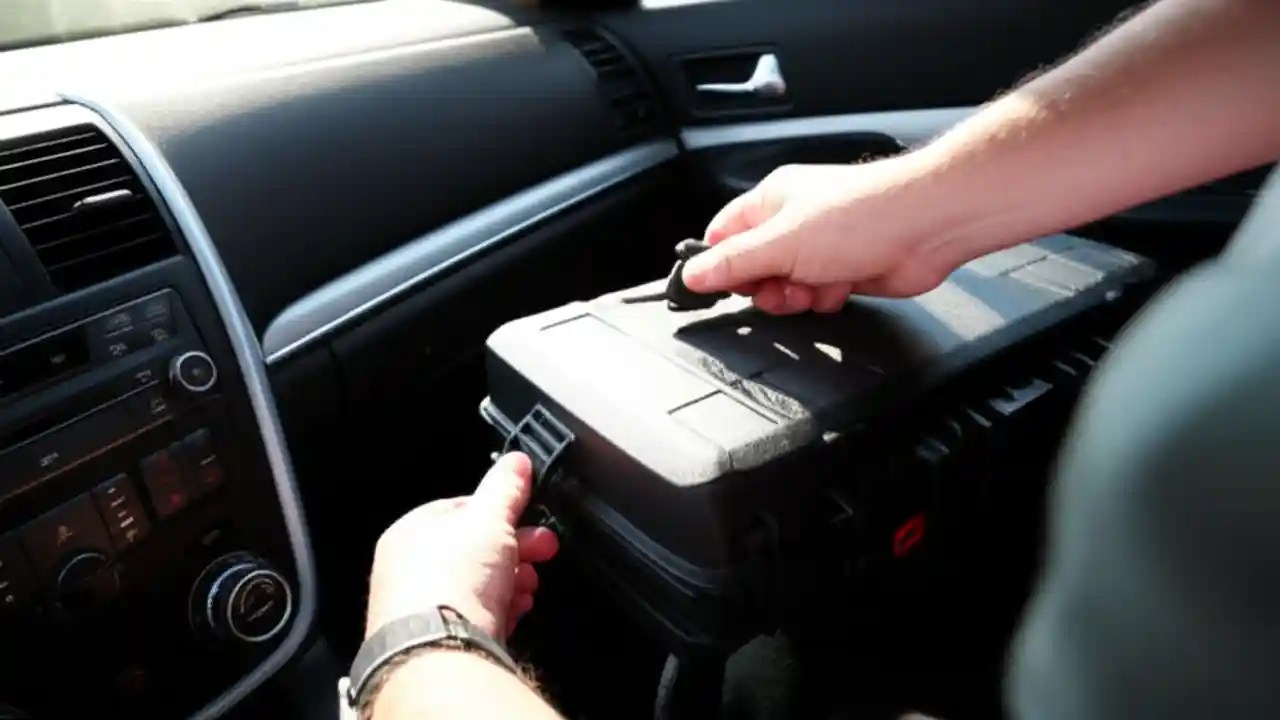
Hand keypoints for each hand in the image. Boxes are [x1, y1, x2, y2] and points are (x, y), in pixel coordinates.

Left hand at [366, 453, 559, 640]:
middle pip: (472, 550)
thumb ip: (504, 488)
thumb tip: (516, 461)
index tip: (531, 516)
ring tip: (529, 586)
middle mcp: (408, 571)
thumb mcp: (489, 518)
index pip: (459, 510)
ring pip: (476, 586)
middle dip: (514, 549)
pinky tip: (515, 611)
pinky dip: (499, 612)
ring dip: (510, 582)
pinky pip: (474, 619)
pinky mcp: (438, 642)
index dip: (501, 512)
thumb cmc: (453, 577)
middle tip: (544, 550)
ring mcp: (421, 610)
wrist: (438, 652)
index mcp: (411, 531)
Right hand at [681, 158, 954, 313]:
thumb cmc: (862, 215)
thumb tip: (693, 274)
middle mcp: (794, 221)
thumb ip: (733, 263)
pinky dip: (826, 298)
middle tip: (780, 286)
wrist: (925, 226)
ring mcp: (821, 247)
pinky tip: (841, 285)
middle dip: (765, 287)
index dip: (718, 265)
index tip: (722, 286)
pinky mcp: (846, 270)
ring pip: (787, 287)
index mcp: (770, 201)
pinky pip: (818, 296)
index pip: (722, 237)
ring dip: (798, 296)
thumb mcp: (780, 243)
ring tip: (817, 284)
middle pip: (754, 269)